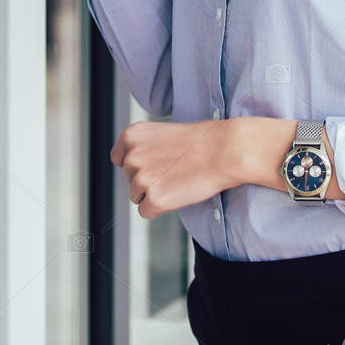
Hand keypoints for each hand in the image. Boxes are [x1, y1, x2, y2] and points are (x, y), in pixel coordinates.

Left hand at [110, 119, 238, 219]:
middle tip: (174, 170)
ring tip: (178, 179)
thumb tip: (133, 167)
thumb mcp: (162, 133)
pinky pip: (145, 212)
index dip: (139, 164)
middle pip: (129, 179)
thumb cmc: (201, 142)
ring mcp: (141, 179)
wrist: (224, 151)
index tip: (156, 163)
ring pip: (137, 196)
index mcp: (132, 136)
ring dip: (155, 193)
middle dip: (149, 179)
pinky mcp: (154, 199)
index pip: (119, 159)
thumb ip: (142, 147)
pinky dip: (160, 208)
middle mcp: (131, 156)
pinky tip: (177, 194)